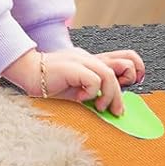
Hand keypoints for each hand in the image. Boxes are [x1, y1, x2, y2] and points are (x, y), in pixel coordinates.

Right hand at [2, 47, 146, 115]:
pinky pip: (93, 80)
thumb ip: (95, 93)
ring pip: (110, 75)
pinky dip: (91, 93)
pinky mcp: (73, 67)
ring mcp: (82, 60)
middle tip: (117, 109)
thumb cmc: (52, 84)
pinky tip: (80, 99)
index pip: (126, 57)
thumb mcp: (79, 89)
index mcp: (94, 61)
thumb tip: (115, 109)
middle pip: (126, 62)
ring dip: (110, 96)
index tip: (133, 86)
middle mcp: (91, 58)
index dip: (136, 69)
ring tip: (99, 107)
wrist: (28, 73)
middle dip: (127, 85)